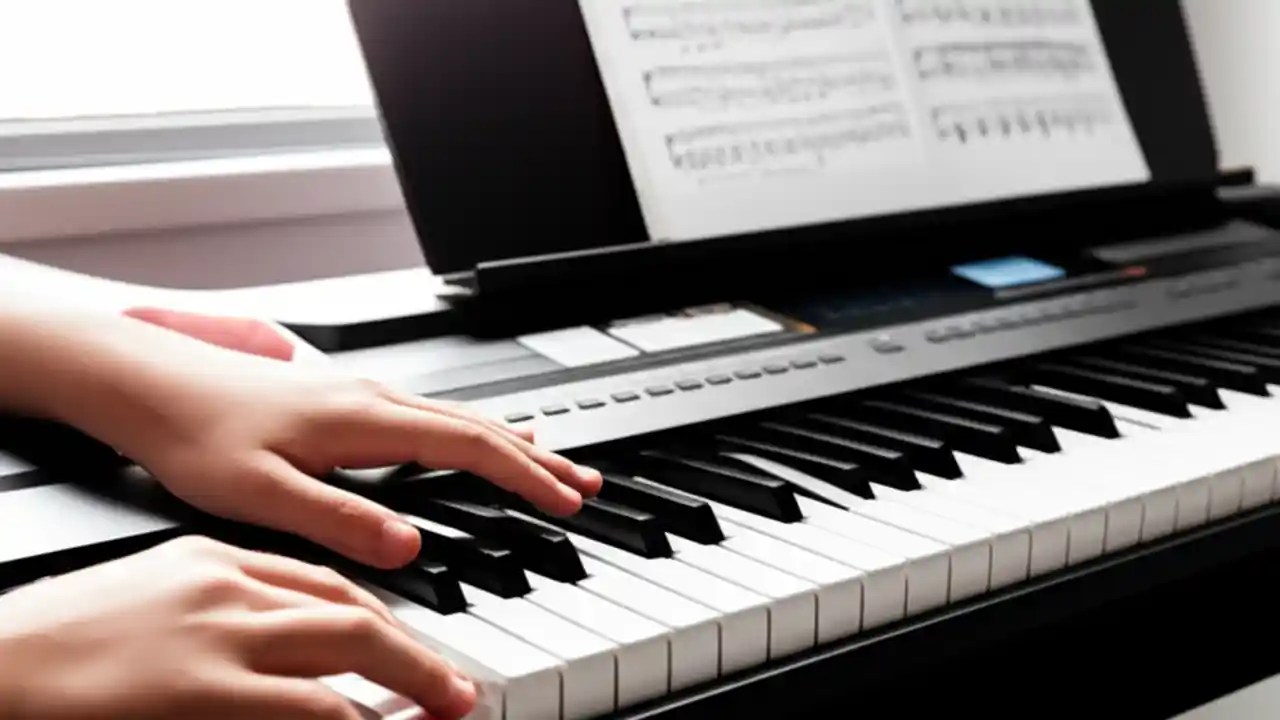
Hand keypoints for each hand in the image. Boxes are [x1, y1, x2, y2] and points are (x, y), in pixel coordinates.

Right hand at [0, 536, 473, 719]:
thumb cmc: (60, 640)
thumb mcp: (155, 594)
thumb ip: (225, 605)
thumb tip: (289, 638)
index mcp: (214, 560)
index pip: (323, 582)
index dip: (382, 618)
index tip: (412, 646)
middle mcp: (226, 590)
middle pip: (351, 609)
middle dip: (415, 651)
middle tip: (455, 688)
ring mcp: (216, 638)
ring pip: (343, 651)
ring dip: (405, 683)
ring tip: (442, 711)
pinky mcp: (200, 690)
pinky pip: (306, 708)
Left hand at [57, 310, 601, 568]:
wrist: (147, 381)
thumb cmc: (194, 433)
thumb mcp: (259, 492)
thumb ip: (339, 519)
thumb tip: (407, 546)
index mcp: (362, 420)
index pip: (469, 446)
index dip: (525, 475)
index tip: (566, 499)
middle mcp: (372, 399)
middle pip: (479, 426)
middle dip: (539, 457)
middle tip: (584, 483)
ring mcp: (361, 396)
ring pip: (458, 418)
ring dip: (511, 444)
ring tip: (550, 464)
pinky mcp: (344, 401)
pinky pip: (431, 416)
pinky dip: (472, 433)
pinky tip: (472, 440)